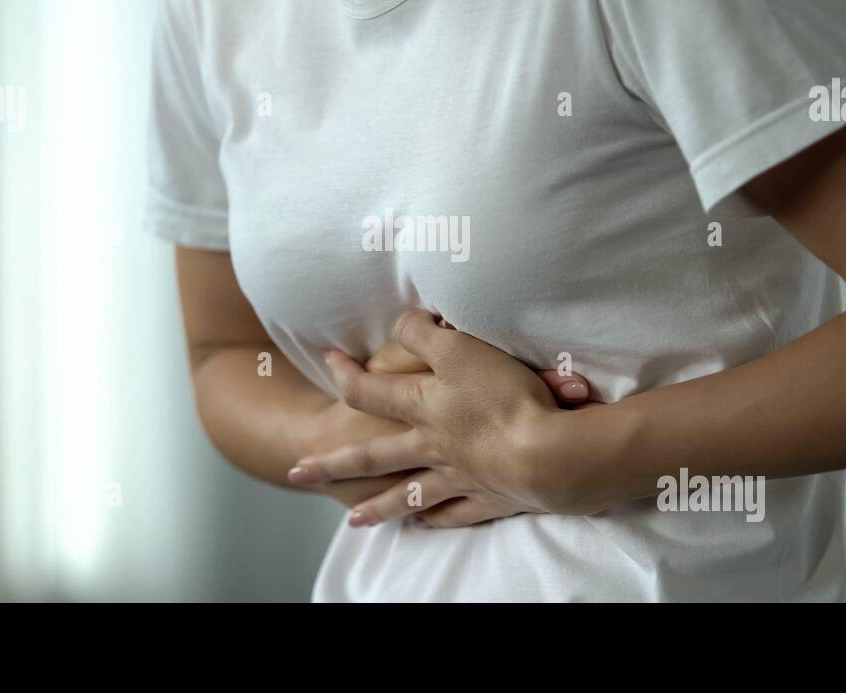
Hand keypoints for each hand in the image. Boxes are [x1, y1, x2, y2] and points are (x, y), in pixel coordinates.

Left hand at [289, 310, 600, 526]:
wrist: (548, 458)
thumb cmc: (504, 398)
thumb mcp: (460, 348)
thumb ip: (424, 332)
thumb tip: (403, 321)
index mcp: (422, 408)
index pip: (368, 391)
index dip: (344, 373)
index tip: (327, 360)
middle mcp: (431, 448)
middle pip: (373, 459)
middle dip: (333, 464)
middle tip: (297, 474)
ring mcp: (458, 478)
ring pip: (409, 495)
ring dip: (379, 508)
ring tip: (353, 521)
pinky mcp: (489, 499)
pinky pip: (454, 513)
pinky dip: (437, 519)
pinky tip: (424, 523)